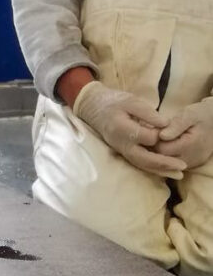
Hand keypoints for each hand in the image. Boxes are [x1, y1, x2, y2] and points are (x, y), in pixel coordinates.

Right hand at [72, 81, 186, 178]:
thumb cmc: (114, 102)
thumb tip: (166, 124)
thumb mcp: (131, 101)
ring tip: (178, 174)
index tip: (167, 126)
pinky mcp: (123, 152)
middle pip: (144, 158)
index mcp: (122, 129)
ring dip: (160, 170)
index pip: (147, 137)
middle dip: (164, 163)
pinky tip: (165, 171)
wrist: (94, 108)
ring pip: (142, 164)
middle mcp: (121, 144)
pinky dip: (152, 168)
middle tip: (182, 166)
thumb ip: (148, 113)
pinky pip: (139, 163)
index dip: (160, 134)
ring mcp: (121, 150)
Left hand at [156, 98, 212, 168]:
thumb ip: (176, 125)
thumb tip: (161, 135)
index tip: (154, 129)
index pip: (162, 149)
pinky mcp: (192, 165)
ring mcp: (192, 163)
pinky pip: (175, 164)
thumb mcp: (189, 114)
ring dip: (161, 153)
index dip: (153, 139)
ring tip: (163, 139)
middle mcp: (192, 158)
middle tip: (155, 134)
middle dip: (156, 147)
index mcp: (191, 145)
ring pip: (167, 164)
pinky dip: (169, 156)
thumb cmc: (201, 114)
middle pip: (163, 159)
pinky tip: (168, 144)